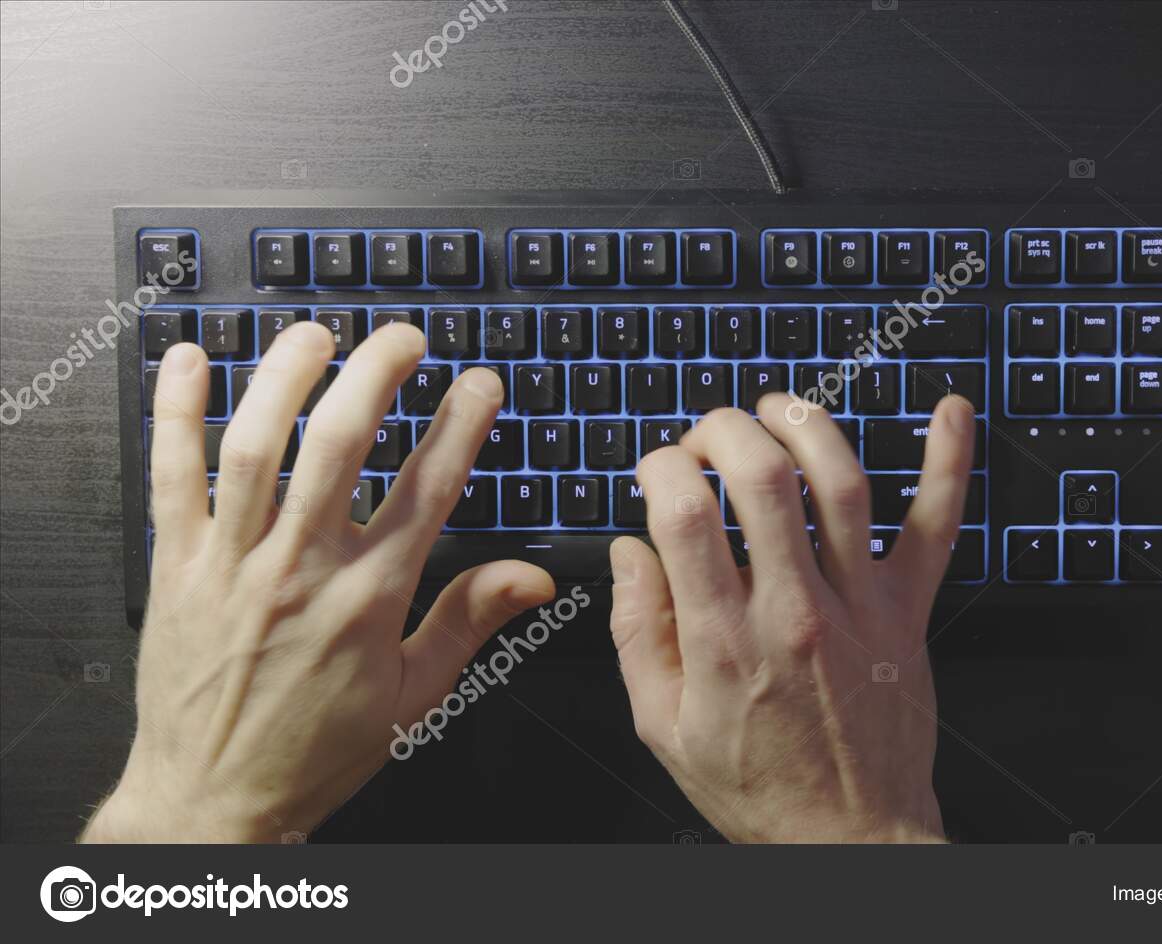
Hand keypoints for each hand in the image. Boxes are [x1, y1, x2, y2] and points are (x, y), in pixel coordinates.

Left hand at [84, 322, 553, 841]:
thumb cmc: (312, 750)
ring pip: (257, 446)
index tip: (479, 385)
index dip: (461, 424)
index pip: (427, 489)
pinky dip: (175, 413)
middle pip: (340, 445)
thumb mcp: (413, 696)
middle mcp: (298, 571)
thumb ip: (471, 621)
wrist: (212, 802)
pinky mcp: (175, 567)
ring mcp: (231, 564)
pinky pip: (171, 475)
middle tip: (403, 338)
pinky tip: (190, 362)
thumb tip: (534, 578)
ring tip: (316, 334)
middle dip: (377, 374)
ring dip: (287, 376)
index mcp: (367, 600)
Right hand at [607, 393, 974, 842]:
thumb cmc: (757, 787)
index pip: (684, 513)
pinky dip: (948, 461)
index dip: (660, 467)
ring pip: (842, 482)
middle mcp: (796, 611)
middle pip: (762, 478)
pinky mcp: (909, 610)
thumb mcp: (663, 728)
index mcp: (724, 641)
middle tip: (708, 435)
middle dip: (723, 430)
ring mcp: (861, 606)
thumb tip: (628, 552)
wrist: (849, 839)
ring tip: (777, 406)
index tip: (655, 469)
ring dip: (806, 423)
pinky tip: (950, 411)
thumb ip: (636, 633)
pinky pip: (937, 524)